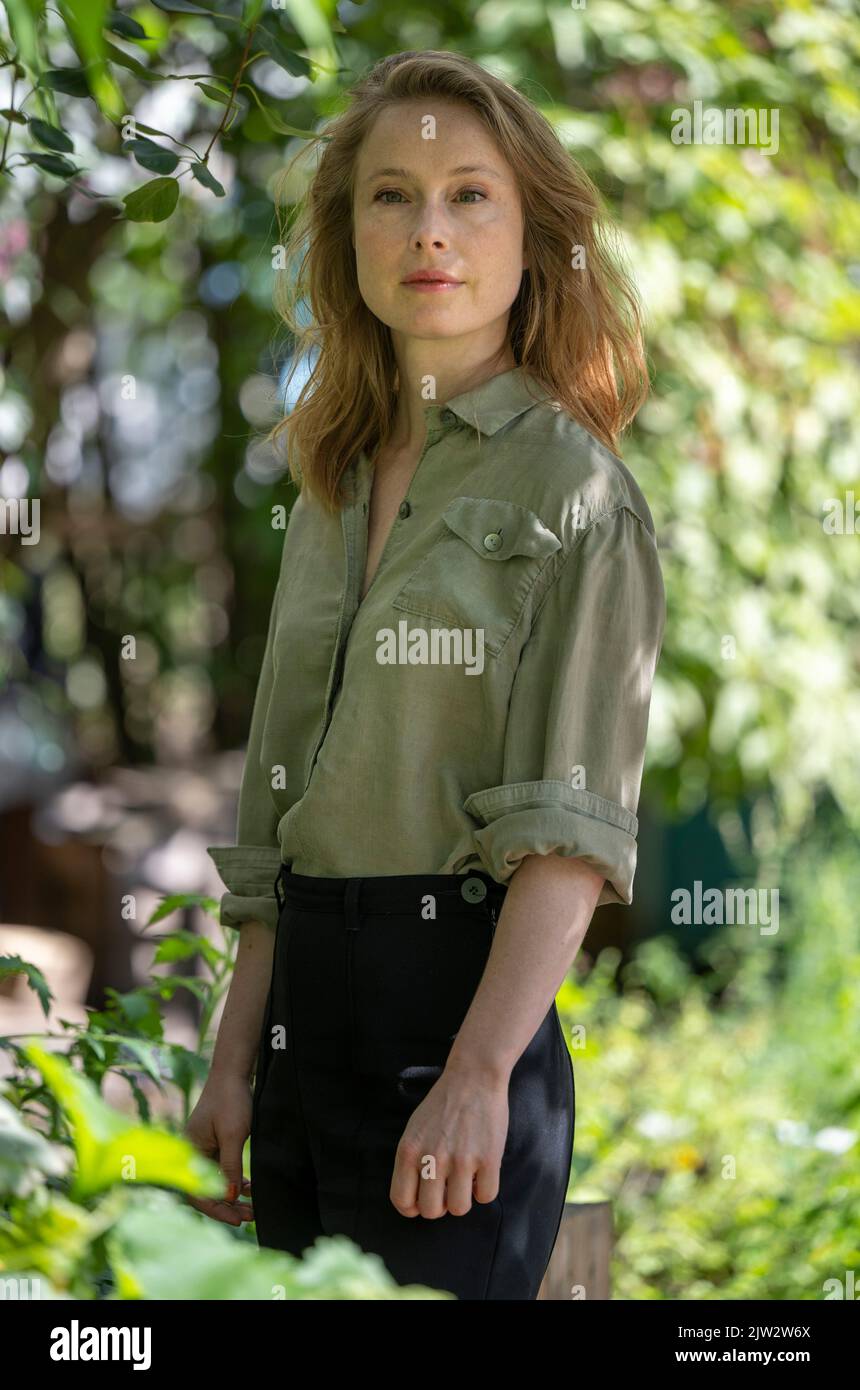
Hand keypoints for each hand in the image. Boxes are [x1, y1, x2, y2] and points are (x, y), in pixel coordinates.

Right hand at [184, 1072, 254, 1225]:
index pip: (197, 1191)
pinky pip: (221, 1169)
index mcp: (189, 1150)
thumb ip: (229, 1166)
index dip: (217, 1209)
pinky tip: (248, 1188)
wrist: (234, 1071)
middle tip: (249, 1217)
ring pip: (215, 1181)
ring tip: (251, 1207)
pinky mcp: (215, 1143)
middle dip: (226, 1206)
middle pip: (205, 1189)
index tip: (237, 1219)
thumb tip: (228, 1197)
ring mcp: (203, 1148)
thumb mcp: (233, 1135)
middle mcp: (193, 1152)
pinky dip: (234, 1180)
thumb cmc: (231, 1099)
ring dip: (232, 1195)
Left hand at [389, 1067, 508, 1219]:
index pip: (401, 1200)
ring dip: (464, 1199)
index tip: (423, 1201)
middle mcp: (432, 1158)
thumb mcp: (414, 1129)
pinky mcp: (488, 1159)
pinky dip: (485, 1189)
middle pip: (431, 1211)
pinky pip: (486, 1196)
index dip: (412, 1208)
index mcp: (409, 1151)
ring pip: (459, 1209)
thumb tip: (415, 1199)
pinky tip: (483, 1173)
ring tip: (466, 1179)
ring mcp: (461, 1160)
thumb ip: (411, 1161)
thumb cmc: (443, 1104)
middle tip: (448, 1189)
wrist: (473, 1077)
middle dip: (440, 1206)